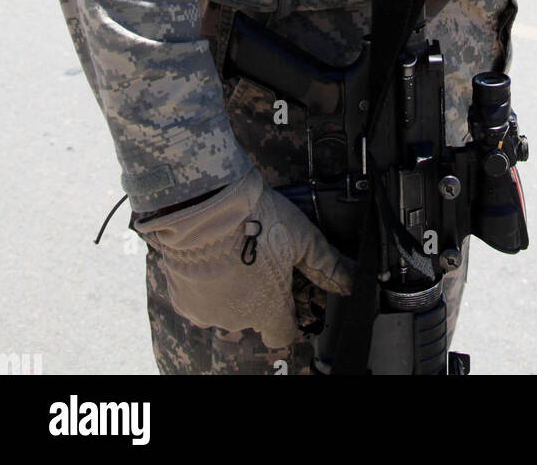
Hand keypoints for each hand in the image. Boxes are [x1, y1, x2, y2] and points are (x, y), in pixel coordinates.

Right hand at [134, 168, 351, 347]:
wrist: (204, 203)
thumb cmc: (256, 219)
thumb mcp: (302, 238)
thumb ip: (328, 265)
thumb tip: (354, 280)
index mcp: (269, 310)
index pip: (283, 333)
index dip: (286, 315)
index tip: (284, 293)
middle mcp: (238, 320)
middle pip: (253, 317)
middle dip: (257, 294)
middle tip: (258, 259)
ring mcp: (208, 312)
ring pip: (224, 309)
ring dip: (230, 290)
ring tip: (234, 253)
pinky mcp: (183, 299)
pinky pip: (198, 300)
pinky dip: (205, 284)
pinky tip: (212, 258)